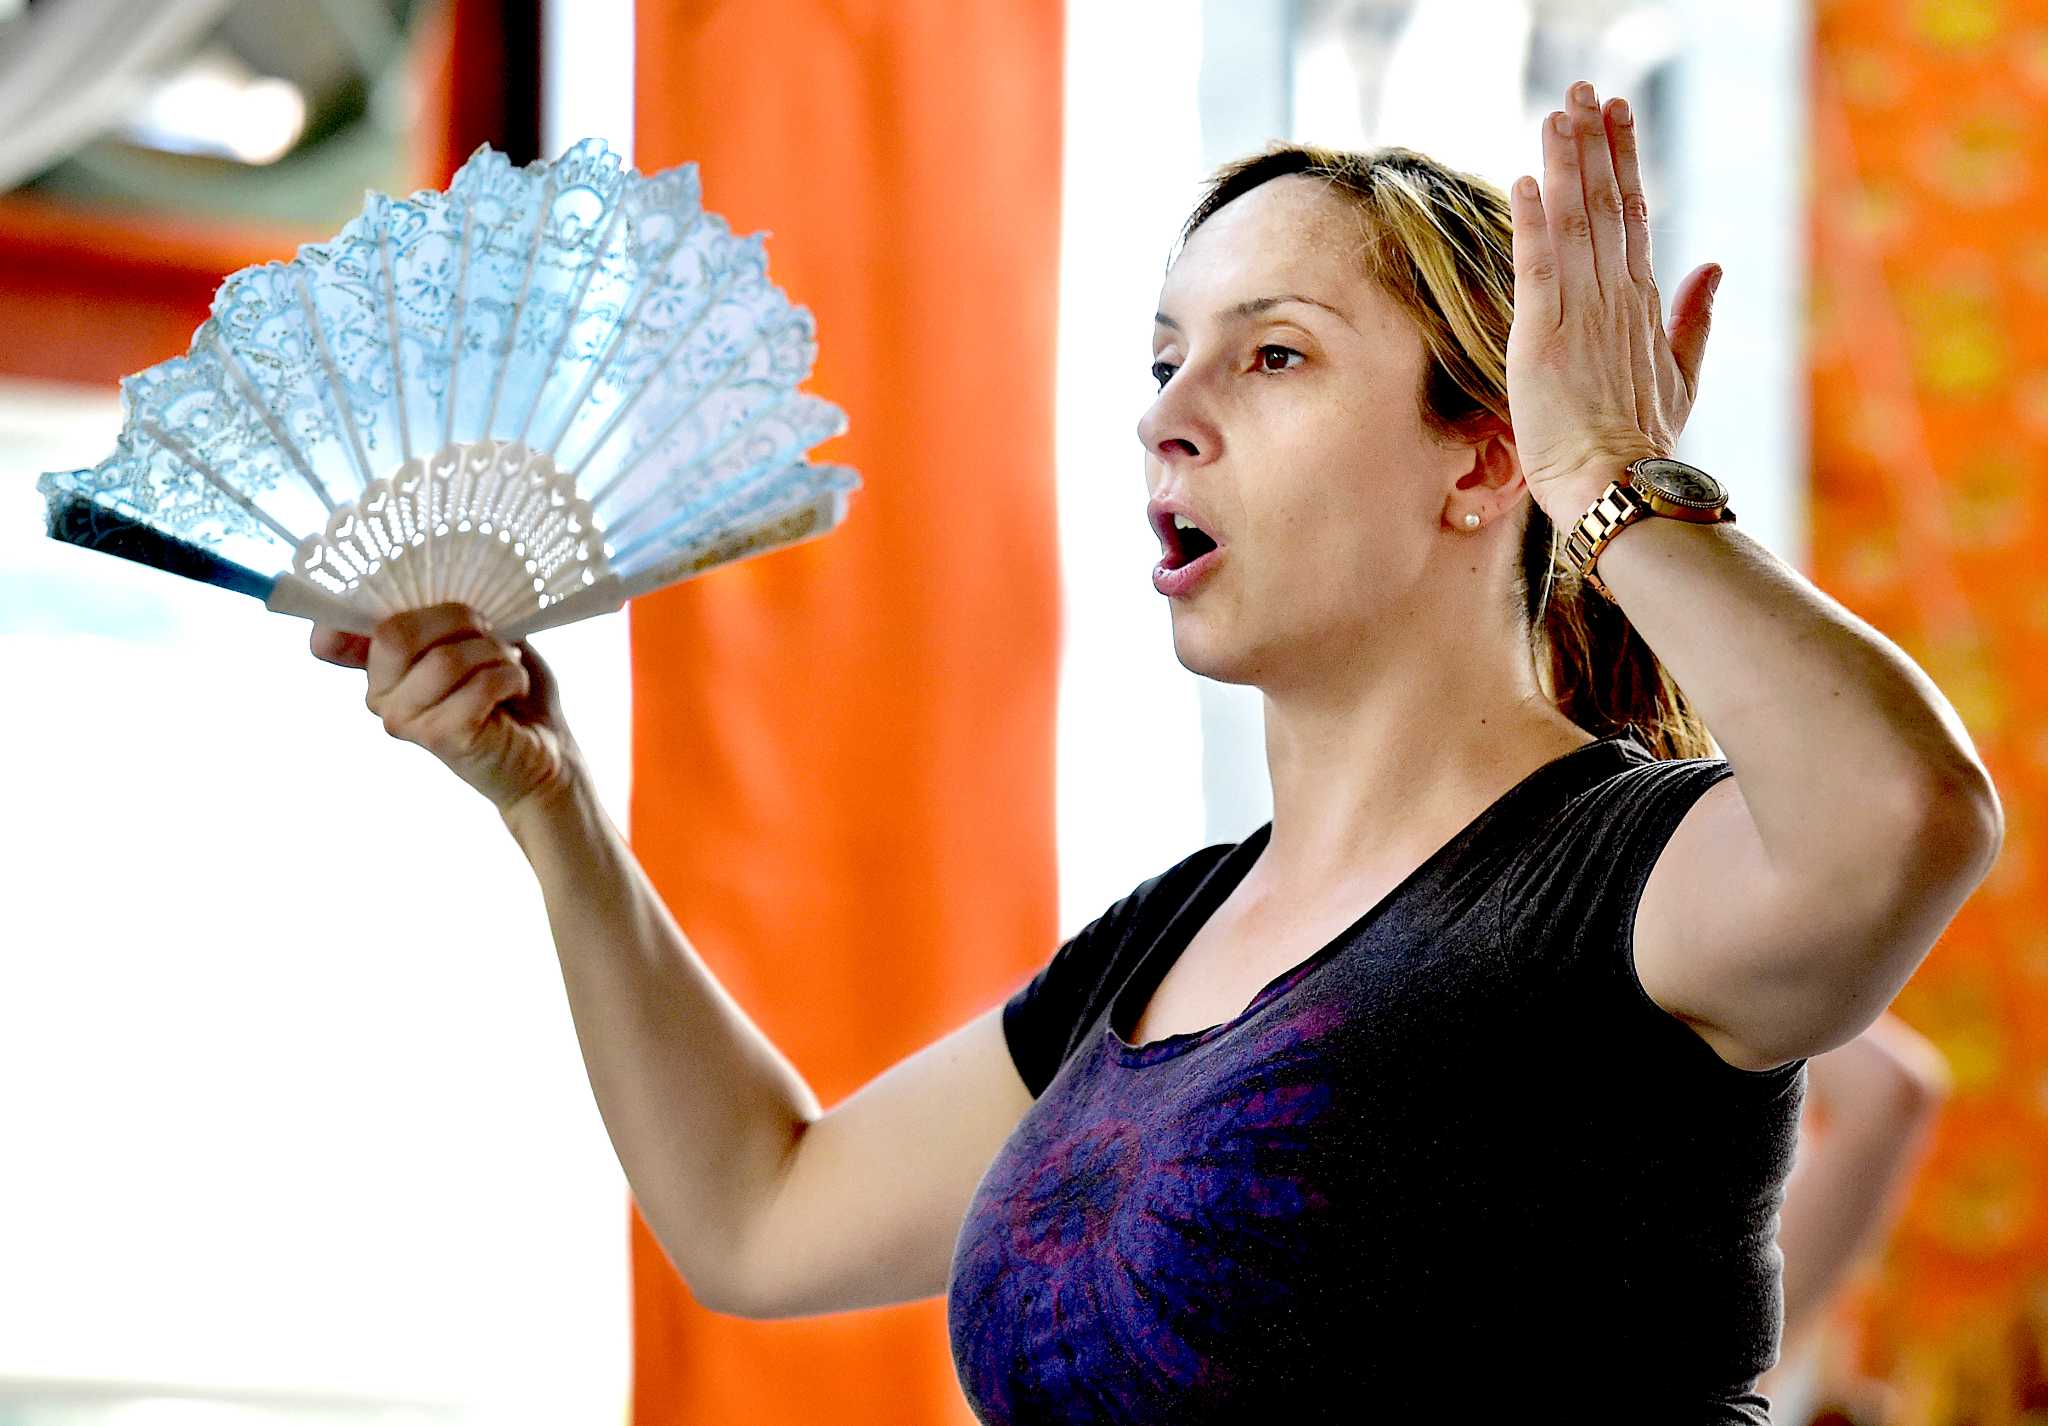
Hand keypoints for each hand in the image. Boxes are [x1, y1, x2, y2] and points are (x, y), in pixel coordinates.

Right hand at [311, 602, 580, 817]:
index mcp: (380, 666)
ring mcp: (405, 722)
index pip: (332, 635)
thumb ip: (446, 613)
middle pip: (394, 633)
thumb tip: (441, 577)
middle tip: (489, 632)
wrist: (543, 752)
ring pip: (445, 660)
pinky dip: (509, 676)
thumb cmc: (507, 688)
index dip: (340, 615)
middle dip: (456, 618)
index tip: (383, 603)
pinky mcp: (441, 738)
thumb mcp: (476, 638)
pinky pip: (478, 686)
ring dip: (493, 652)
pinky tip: (516, 687)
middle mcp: (380, 696)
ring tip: (508, 663)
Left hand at [1505, 81, 1720, 522]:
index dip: (1622, 162)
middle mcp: (1615, 300)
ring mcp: (1582, 315)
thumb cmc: (1642, 445)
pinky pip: (1540, 267)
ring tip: (1560, 112)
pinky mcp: (1544, 338)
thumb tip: (1712, 263)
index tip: (1616, 114)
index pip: (1632, 217)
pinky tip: (1528, 179)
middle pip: (1606, 206)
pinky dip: (1534, 223)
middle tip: (1584, 89)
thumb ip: (1694, 320)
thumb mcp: (1681, 380)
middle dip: (1595, 145)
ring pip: (1575, 224)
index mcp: (1642, 306)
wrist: (1621, 488)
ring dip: (1566, 165)